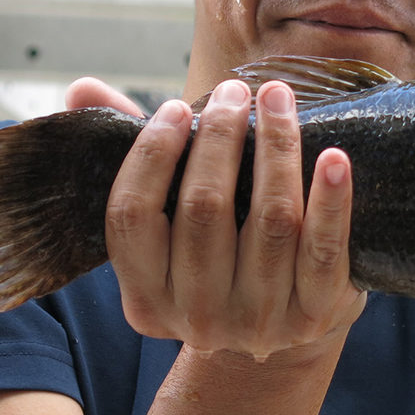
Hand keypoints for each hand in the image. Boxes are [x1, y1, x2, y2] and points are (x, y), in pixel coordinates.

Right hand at [63, 77, 366, 359]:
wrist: (285, 325)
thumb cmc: (218, 249)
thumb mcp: (168, 220)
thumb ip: (129, 156)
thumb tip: (80, 89)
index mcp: (146, 298)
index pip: (132, 217)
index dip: (151, 155)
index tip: (176, 108)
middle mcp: (199, 318)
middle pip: (203, 211)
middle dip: (220, 138)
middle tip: (235, 92)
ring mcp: (260, 320)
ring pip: (269, 221)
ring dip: (276, 148)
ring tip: (278, 96)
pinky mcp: (316, 315)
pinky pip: (323, 250)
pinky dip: (331, 201)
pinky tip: (333, 156)